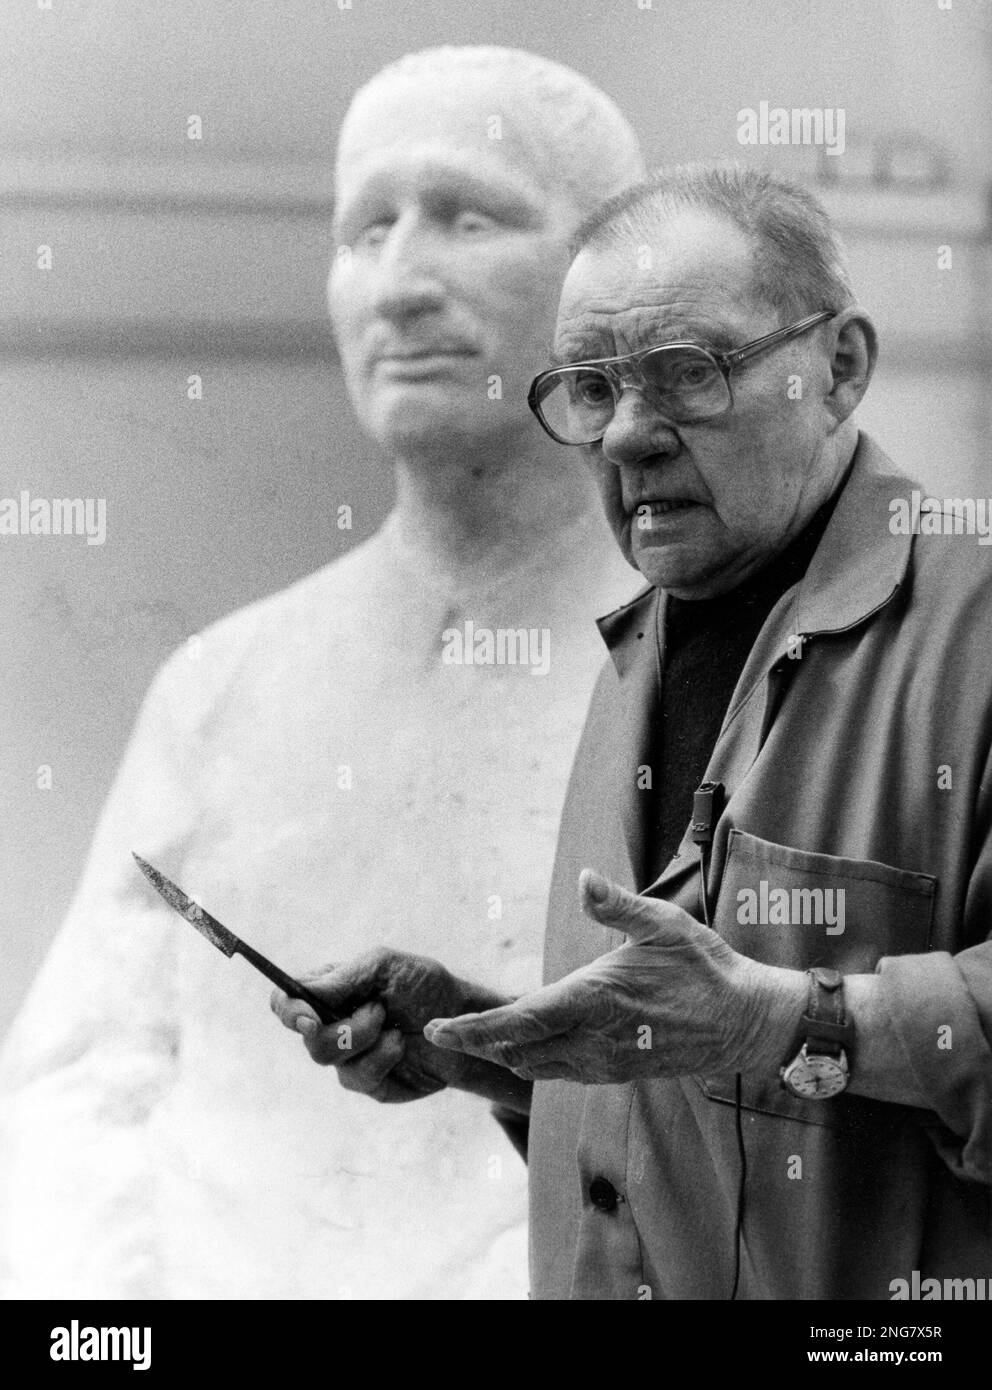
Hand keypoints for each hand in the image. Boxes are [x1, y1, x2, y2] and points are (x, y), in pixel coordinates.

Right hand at [271, 947, 530, 1109]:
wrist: (464, 1022)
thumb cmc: (424, 986)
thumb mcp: (384, 966)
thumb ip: (341, 978)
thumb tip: (298, 995)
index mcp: (329, 991)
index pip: (285, 1000)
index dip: (286, 1008)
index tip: (306, 1014)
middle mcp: (332, 1024)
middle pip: (304, 1036)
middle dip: (340, 1026)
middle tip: (376, 1012)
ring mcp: (349, 1056)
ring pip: (327, 1058)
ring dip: (365, 1037)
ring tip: (395, 1024)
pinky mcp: (368, 1082)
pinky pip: (358, 1078)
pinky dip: (382, 1057)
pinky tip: (401, 1044)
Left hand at [424, 870, 806, 1083]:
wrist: (746, 1024)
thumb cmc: (704, 968)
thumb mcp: (664, 924)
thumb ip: (618, 906)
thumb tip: (585, 878)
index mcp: (595, 999)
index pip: (520, 1022)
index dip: (474, 1029)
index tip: (436, 1029)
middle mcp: (593, 1039)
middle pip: (516, 1049)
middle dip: (476, 1041)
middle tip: (438, 1032)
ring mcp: (605, 1062)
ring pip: (536, 1065)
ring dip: (503, 1051)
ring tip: (472, 1037)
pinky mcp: (617, 1072)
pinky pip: (562, 1072)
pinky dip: (533, 1060)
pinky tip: (522, 1048)